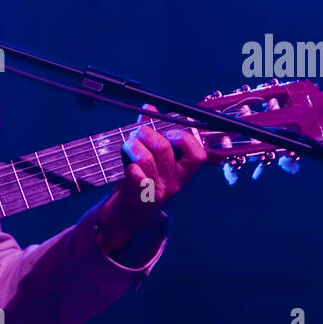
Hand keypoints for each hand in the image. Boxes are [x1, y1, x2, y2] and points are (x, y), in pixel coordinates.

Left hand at [97, 106, 206, 254]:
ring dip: (133, 146)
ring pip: (147, 159)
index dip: (185, 140)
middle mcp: (173, 183)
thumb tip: (150, 107)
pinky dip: (130, 166)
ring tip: (127, 145)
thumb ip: (151, 133)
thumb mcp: (149, 159)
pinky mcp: (140, 197)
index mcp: (181, 172)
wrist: (124, 216)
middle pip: (165, 150)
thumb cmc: (139, 183)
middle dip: (147, 134)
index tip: (170, 132)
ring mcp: (157, 191)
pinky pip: (137, 177)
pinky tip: (127, 166)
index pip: (197, 156)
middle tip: (136, 133)